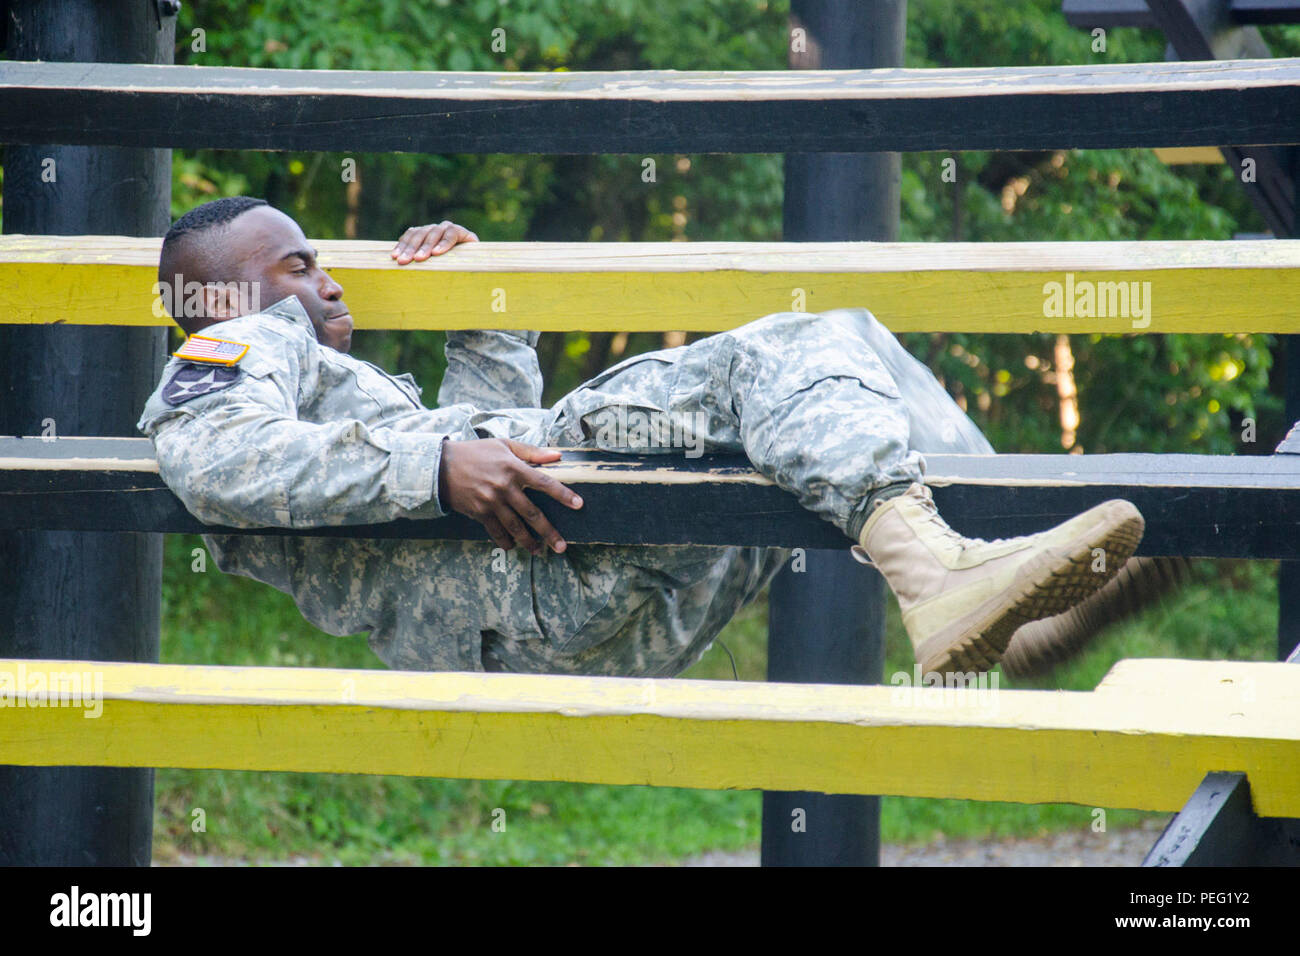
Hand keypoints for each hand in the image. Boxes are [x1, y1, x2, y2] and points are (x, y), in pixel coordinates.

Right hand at [391, 220, 478, 263]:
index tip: (436, 254)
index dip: (444, 243)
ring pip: (419, 234)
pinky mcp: (420, 232)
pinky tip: (395, 254)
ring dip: (409, 247)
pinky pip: (409, 235)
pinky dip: (401, 245)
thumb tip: (478, 276)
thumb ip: (472, 262)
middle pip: (433, 233)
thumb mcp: (472, 261)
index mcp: (460, 232)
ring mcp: (431, 228)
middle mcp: (445, 227)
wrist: (457, 254)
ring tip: (401, 260)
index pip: (452, 233)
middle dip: (423, 247)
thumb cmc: (466, 261)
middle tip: (416, 259)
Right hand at [438, 439, 582, 554]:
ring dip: (529, 542)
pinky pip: (496, 532)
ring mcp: (491, 502)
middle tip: (562, 546)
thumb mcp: (503, 445)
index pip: (544, 483)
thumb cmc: (476, 452)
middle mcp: (504, 487)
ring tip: (539, 551)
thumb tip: (558, 455)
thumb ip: (531, 452)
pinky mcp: (479, 513)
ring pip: (515, 527)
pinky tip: (513, 547)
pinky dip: (505, 541)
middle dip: (549, 532)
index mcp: (513, 468)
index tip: (579, 504)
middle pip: (532, 514)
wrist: (441, 466)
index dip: (563, 494)